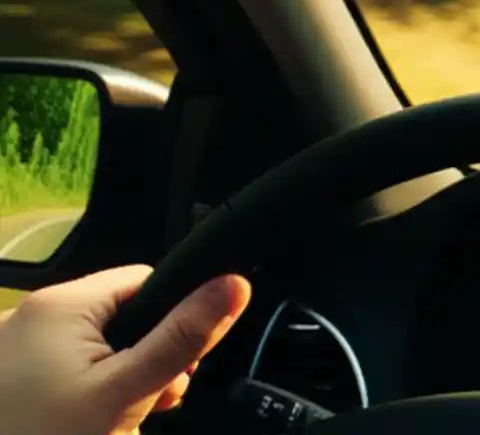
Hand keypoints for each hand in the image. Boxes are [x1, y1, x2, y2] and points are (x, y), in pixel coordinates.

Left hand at [0, 265, 250, 434]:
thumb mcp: (127, 392)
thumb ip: (181, 338)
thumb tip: (234, 285)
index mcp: (59, 304)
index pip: (144, 281)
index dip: (174, 319)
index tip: (181, 366)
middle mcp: (29, 315)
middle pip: (120, 317)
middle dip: (146, 358)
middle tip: (153, 401)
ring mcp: (12, 348)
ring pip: (94, 345)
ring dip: (120, 376)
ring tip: (120, 418)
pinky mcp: (7, 376)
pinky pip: (63, 364)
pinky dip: (86, 387)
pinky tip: (90, 420)